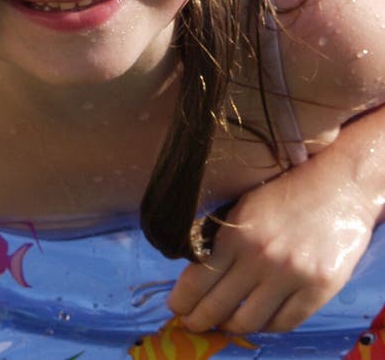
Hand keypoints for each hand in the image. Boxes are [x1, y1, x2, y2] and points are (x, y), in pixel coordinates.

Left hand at [167, 160, 374, 333]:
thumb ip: (222, 239)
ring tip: (224, 323)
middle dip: (199, 320)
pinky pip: (284, 323)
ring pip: (250, 321)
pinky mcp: (318, 289)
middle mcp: (261, 258)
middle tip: (192, 323)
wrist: (338, 188)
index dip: (183, 301)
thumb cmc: (286, 192)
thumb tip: (196, 272)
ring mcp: (291, 276)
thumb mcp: (244, 207)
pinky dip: (266, 327)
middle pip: (219, 306)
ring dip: (231, 327)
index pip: (198, 280)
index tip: (176, 308)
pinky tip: (258, 319)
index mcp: (236, 234)